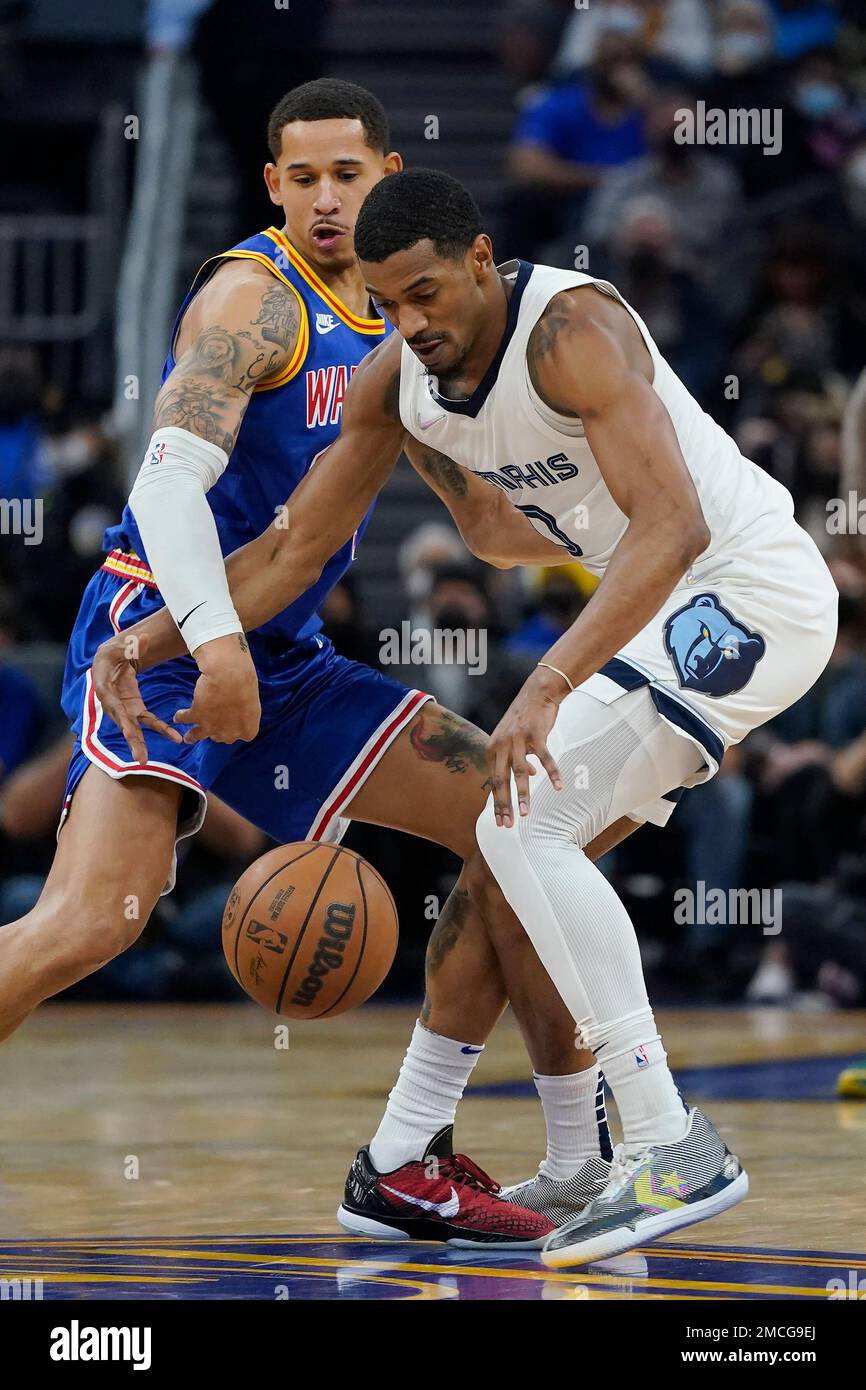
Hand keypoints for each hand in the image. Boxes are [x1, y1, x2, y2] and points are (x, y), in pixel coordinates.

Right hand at [91, 631, 182, 763]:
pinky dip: (160, 728)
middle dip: (131, 740)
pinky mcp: (134, 708)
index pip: (112, 703)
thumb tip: (145, 638)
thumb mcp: (121, 643)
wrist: (114, 658)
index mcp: (105, 686)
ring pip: (133, 727)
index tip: (127, 730)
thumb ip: (133, 643)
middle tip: (139, 758)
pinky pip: (147, 721)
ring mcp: (124, 707)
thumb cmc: (116, 650)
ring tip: (144, 760)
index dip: (120, 717)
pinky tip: (174, 737)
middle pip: (122, 722)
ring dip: (140, 743)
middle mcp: (113, 702)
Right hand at [173, 634, 260, 744]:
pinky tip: (177, 717)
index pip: (239, 736)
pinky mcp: (197, 715)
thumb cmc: (246, 683)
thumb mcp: (252, 703)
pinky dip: (181, 717)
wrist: (231, 675)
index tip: (230, 724)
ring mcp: (212, 727)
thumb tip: (238, 712)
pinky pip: (185, 719)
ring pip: (198, 735)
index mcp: (247, 731)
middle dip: (217, 731)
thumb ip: (245, 713)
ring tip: (187, 738)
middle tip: (213, 724)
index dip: (233, 729)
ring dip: (192, 736)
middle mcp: (230, 733)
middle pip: (220, 737)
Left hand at [486, 668, 564, 826]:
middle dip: (504, 805)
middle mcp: (501, 745)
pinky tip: (559, 787)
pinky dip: (552, 773)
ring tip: (526, 813)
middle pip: (501, 780)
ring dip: (523, 795)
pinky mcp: (535, 734)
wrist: (537, 693)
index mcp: (492, 749)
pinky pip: (544, 758)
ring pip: (519, 773)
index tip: (501, 822)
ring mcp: (517, 739)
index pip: (493, 782)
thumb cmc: (526, 719)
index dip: (497, 803)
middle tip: (508, 825)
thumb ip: (516, 759)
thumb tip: (529, 777)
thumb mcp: (514, 740)